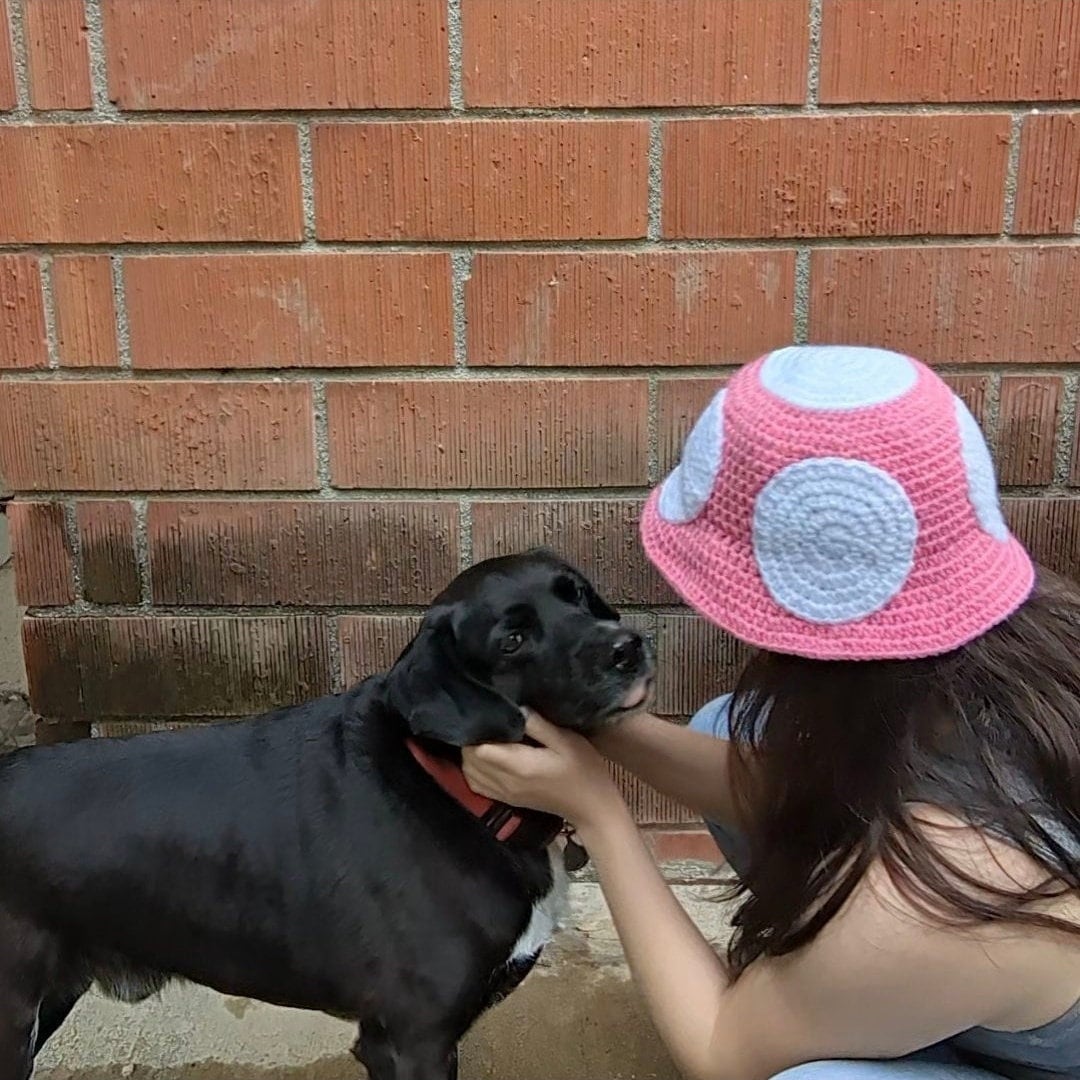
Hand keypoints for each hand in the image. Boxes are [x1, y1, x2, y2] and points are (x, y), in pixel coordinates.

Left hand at [462, 710, 625, 830]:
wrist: (591, 808)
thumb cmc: (583, 770)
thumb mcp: (566, 741)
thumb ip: (539, 725)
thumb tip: (517, 708)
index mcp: (519, 765)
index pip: (478, 748)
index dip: (477, 729)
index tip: (487, 713)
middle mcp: (506, 782)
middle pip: (469, 759)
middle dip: (472, 739)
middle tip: (488, 722)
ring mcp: (504, 793)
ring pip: (469, 772)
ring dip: (471, 754)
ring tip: (487, 737)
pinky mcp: (506, 800)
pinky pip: (476, 784)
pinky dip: (474, 769)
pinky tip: (486, 757)